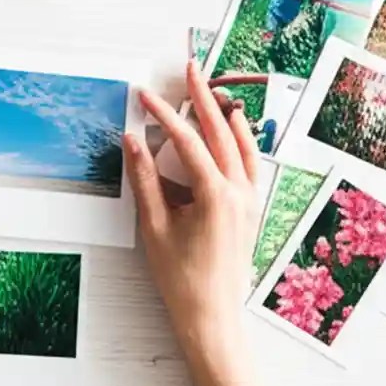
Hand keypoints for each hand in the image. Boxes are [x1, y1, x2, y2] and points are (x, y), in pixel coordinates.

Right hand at [124, 62, 263, 385]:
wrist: (211, 315)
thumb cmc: (182, 278)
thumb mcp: (154, 227)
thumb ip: (144, 180)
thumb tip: (134, 141)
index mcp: (216, 195)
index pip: (186, 140)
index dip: (164, 114)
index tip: (145, 95)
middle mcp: (240, 192)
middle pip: (222, 131)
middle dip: (203, 98)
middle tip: (190, 70)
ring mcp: (250, 200)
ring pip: (243, 144)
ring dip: (227, 115)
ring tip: (215, 90)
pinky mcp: (252, 208)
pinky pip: (251, 163)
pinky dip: (243, 141)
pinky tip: (235, 130)